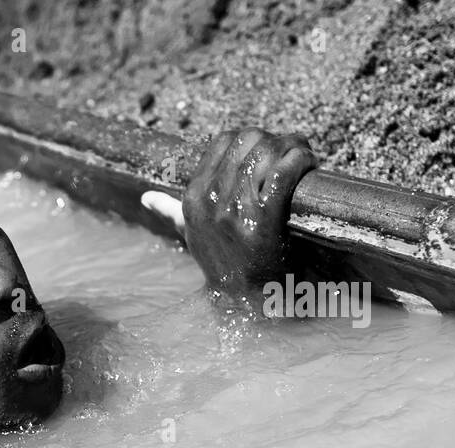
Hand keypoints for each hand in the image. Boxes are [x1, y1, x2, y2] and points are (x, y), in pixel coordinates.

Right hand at [145, 129, 316, 303]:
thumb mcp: (191, 235)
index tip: (269, 150)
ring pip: (268, 151)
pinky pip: (283, 173)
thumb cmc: (223, 264)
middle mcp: (210, 200)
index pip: (224, 140)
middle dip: (276, 140)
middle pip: (249, 140)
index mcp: (193, 198)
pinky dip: (300, 161)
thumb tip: (146, 198)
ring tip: (304, 158)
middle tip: (292, 152)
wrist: (243, 300)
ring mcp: (235, 210)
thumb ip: (170, 212)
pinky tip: (307, 165)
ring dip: (293, 147)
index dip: (252, 139)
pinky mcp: (262, 220)